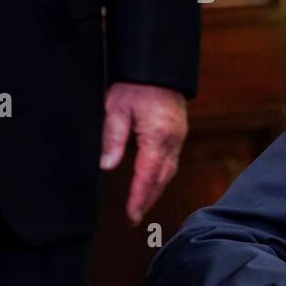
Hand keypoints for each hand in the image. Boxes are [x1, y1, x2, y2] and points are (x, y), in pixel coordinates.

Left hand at [99, 82, 188, 222]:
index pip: (147, 175)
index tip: (131, 214)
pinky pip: (172, 161)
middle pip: (162, 178)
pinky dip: (162, 176)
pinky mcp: (178, 133)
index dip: (139, 197)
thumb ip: (112, 138)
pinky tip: (153, 180)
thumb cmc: (136, 85)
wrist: (159, 67)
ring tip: (142, 204)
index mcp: (157, 137)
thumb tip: (106, 166)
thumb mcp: (116, 108)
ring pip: (169, 171)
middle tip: (135, 217)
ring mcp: (179, 137)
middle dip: (148, 198)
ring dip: (156, 189)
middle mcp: (173, 141)